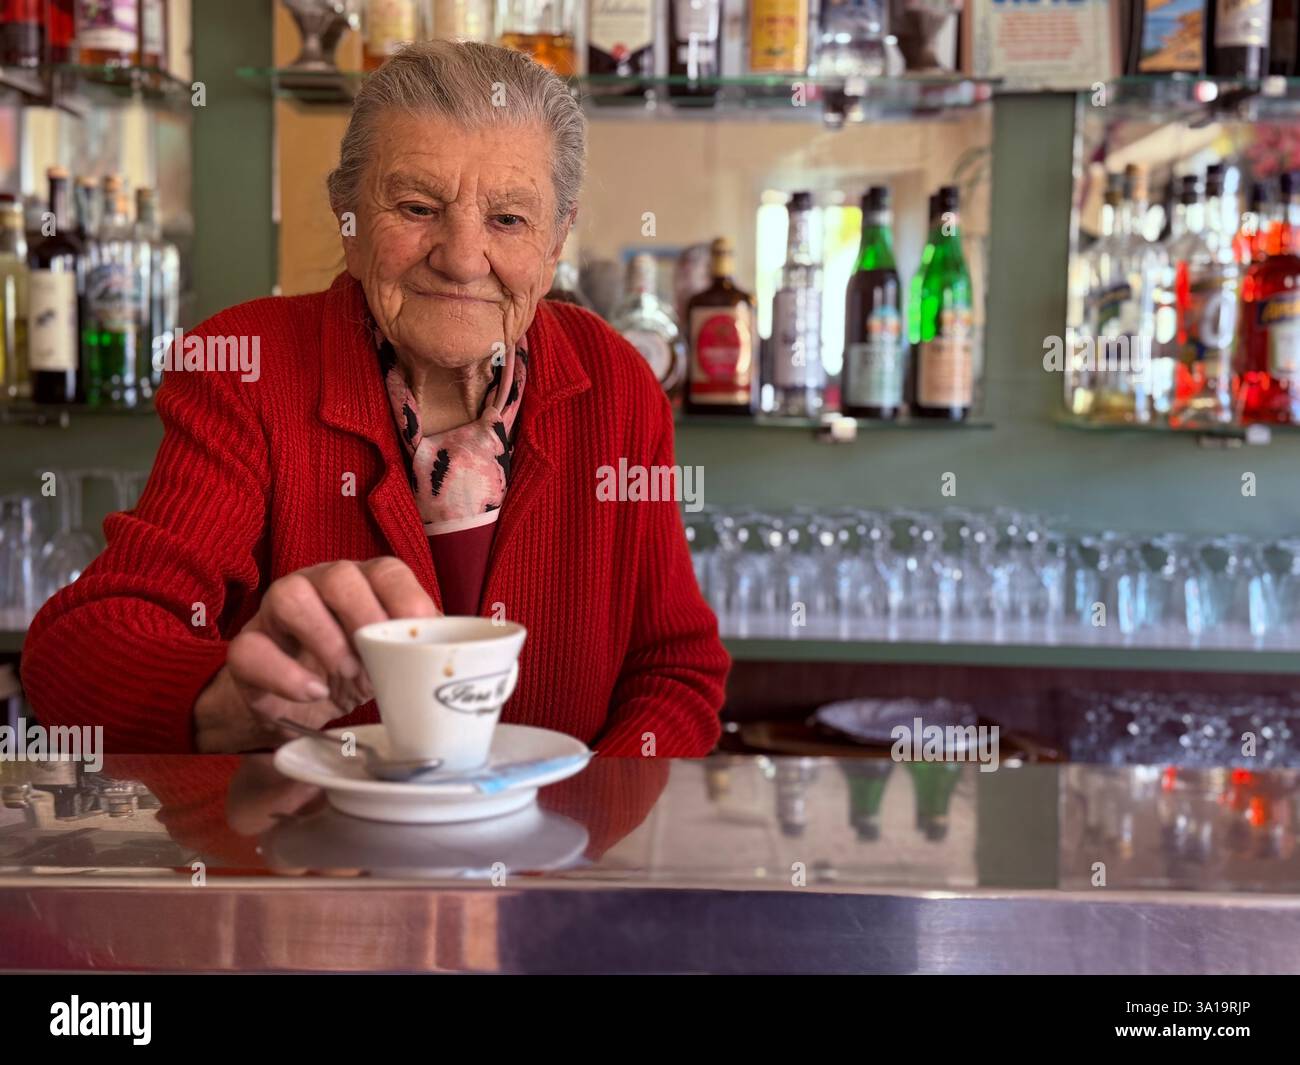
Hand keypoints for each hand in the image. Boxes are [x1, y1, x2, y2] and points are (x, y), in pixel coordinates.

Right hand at [193, 558, 438, 751]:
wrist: (296, 702)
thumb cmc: (356, 670)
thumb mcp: (393, 661)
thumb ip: (424, 653)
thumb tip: (480, 664)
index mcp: (363, 584)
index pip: (387, 570)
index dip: (407, 598)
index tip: (423, 634)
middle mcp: (318, 586)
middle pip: (339, 575)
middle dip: (365, 615)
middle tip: (379, 658)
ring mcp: (277, 613)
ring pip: (289, 595)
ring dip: (325, 637)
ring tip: (347, 674)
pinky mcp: (247, 648)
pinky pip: (249, 649)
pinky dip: (284, 674)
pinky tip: (312, 694)